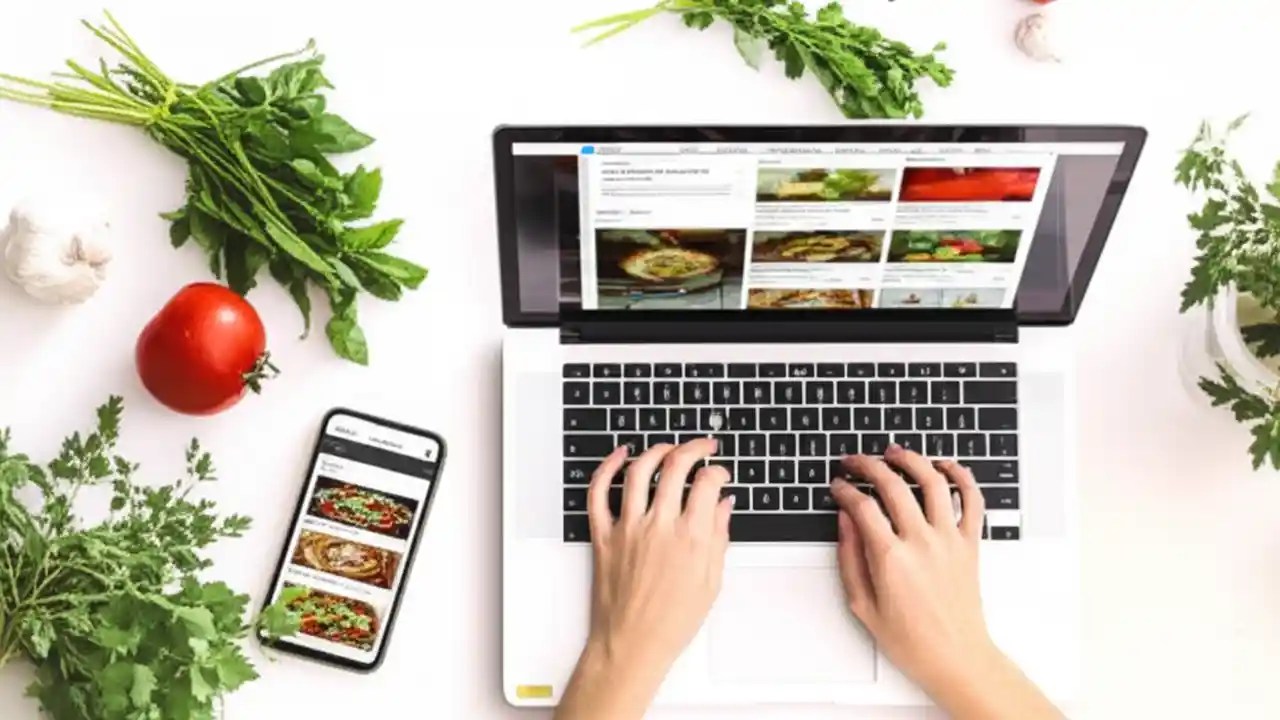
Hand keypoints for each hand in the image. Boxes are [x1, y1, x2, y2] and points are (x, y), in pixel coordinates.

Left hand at [554, 439, 732, 719]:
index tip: (720, 474)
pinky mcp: (604, 535)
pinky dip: (607, 468)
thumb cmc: (671, 621)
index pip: (707, 483)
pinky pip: (599, 493)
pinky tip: (620, 456)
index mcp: (690, 539)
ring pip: (639, 471)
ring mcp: (627, 528)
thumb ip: (718, 537)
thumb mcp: (711, 581)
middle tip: (702, 448)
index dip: (718, 471)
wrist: (632, 644)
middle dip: (693, 449)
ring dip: (656, 451)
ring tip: (668, 448)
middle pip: (675, 467)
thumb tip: (723, 505)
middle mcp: (658, 527)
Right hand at [831, 445, 1060, 719]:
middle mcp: (922, 543)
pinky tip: (946, 467)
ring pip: (933, 482)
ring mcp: (949, 540)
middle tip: (856, 462)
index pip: (862, 507)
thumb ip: (850, 558)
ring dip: (912, 460)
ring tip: (895, 453)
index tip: (838, 486)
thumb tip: (845, 521)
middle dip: (868, 465)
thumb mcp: (863, 604)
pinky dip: (962, 477)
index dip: (844, 490)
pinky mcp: (970, 543)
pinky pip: (972, 500)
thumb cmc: (911, 639)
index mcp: (891, 559)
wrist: (955, 656)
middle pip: (893, 485)